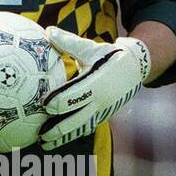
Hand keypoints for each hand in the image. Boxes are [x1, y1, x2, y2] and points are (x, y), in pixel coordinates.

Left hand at [39, 27, 150, 149]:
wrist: (135, 68)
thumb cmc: (108, 55)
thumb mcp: (90, 48)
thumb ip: (68, 42)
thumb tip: (48, 31)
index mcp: (97, 82)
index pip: (75, 94)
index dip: (59, 100)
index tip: (43, 104)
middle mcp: (101, 100)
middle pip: (77, 118)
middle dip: (59, 127)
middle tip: (40, 134)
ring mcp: (104, 110)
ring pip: (81, 127)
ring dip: (64, 137)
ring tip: (45, 144)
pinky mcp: (104, 116)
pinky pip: (86, 127)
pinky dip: (72, 135)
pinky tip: (57, 141)